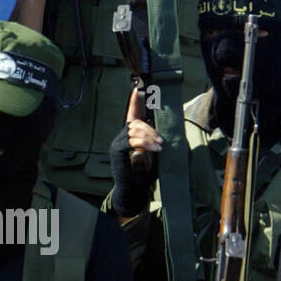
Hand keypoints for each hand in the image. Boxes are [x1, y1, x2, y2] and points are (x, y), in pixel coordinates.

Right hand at [109, 89, 158, 219]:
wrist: (132, 191)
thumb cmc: (142, 175)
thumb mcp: (151, 155)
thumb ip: (152, 142)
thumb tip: (163, 133)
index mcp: (127, 136)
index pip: (130, 115)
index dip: (133, 103)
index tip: (136, 90)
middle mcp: (120, 137)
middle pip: (134, 123)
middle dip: (149, 128)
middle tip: (161, 139)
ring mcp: (116, 144)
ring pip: (134, 130)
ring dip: (149, 136)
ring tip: (159, 146)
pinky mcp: (117, 151)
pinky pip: (132, 141)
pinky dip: (145, 143)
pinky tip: (155, 149)